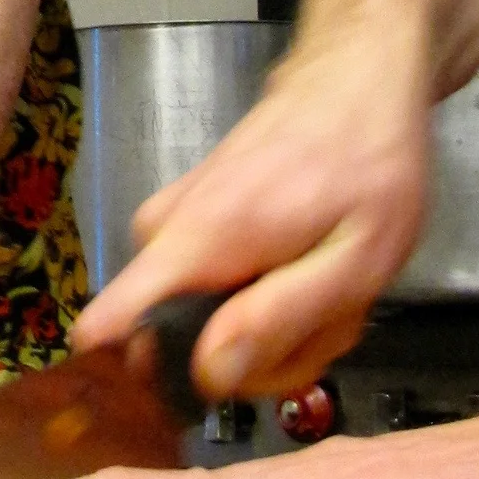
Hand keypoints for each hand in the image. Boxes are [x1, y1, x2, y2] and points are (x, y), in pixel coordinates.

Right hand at [72, 0, 431, 397]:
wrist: (355, 82)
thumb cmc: (369, 164)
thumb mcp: (356, 259)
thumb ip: (281, 318)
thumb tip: (206, 375)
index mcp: (200, 242)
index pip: (109, 327)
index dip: (152, 385)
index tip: (219, 396)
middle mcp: (166, 234)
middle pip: (177, 349)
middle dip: (260, 354)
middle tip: (325, 316)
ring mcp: (173, 226)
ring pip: (204, 327)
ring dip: (275, 328)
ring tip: (327, 282)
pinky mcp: (188, 225)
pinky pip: (210, 295)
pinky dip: (267, 299)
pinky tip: (308, 270)